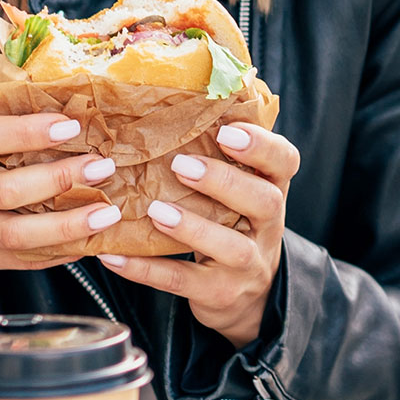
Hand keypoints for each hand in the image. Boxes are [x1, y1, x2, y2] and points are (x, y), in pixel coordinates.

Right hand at [0, 112, 121, 301]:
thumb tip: (61, 105)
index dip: (28, 133)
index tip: (71, 126)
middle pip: (7, 191)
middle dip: (60, 180)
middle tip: (102, 168)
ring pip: (17, 234)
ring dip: (68, 226)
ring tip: (106, 214)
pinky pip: (19, 260)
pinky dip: (57, 253)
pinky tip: (87, 242)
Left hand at [97, 124, 299, 347]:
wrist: (246, 298)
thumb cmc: (230, 227)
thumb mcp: (236, 194)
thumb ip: (218, 158)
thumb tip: (172, 101)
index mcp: (270, 190)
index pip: (284, 162)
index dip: (262, 146)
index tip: (228, 131)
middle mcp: (267, 227)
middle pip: (263, 201)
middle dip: (223, 181)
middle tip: (181, 164)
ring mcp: (248, 264)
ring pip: (231, 247)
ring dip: (191, 227)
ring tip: (155, 211)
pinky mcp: (220, 294)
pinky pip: (183, 282)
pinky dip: (147, 270)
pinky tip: (114, 257)